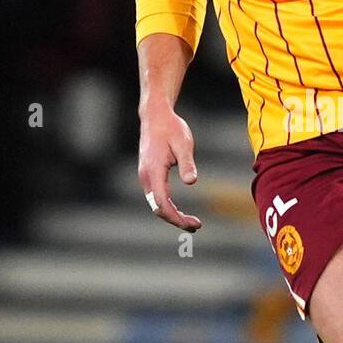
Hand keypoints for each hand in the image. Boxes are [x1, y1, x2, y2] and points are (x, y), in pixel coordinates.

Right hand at [138, 104, 201, 230]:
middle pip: (158, 208)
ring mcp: (145, 176)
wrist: (155, 116)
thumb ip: (187, 163)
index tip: (193, 223)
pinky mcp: (148, 175)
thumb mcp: (184, 143)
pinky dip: (167, 206)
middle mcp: (146, 176)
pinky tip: (179, 210)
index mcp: (153, 171)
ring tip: (192, 222)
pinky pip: (155, 197)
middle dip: (176, 220)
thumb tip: (192, 181)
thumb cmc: (171, 128)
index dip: (176, 217)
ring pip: (155, 204)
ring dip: (172, 215)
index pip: (161, 203)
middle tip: (197, 226)